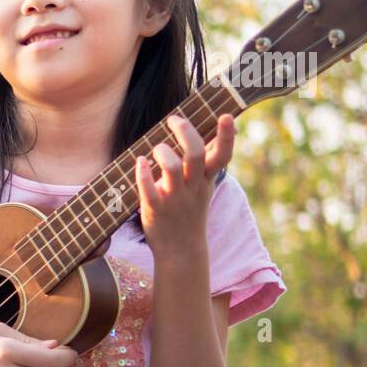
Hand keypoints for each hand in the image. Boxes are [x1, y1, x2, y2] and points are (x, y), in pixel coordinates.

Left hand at [136, 113, 233, 258]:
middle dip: (185, 132)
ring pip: (172, 167)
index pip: (222, 156)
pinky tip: (139, 161)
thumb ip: (206, 162)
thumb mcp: (203, 187)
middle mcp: (192, 187)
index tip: (227, 115)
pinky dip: (143, 173)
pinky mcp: (154, 209)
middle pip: (195, 154)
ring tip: (156, 148)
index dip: (226, 136)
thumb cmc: (189, 211)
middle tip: (174, 119)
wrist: (181, 250)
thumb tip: (211, 131)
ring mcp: (174, 198)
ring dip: (162, 151)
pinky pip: (149, 189)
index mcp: (206, 180)